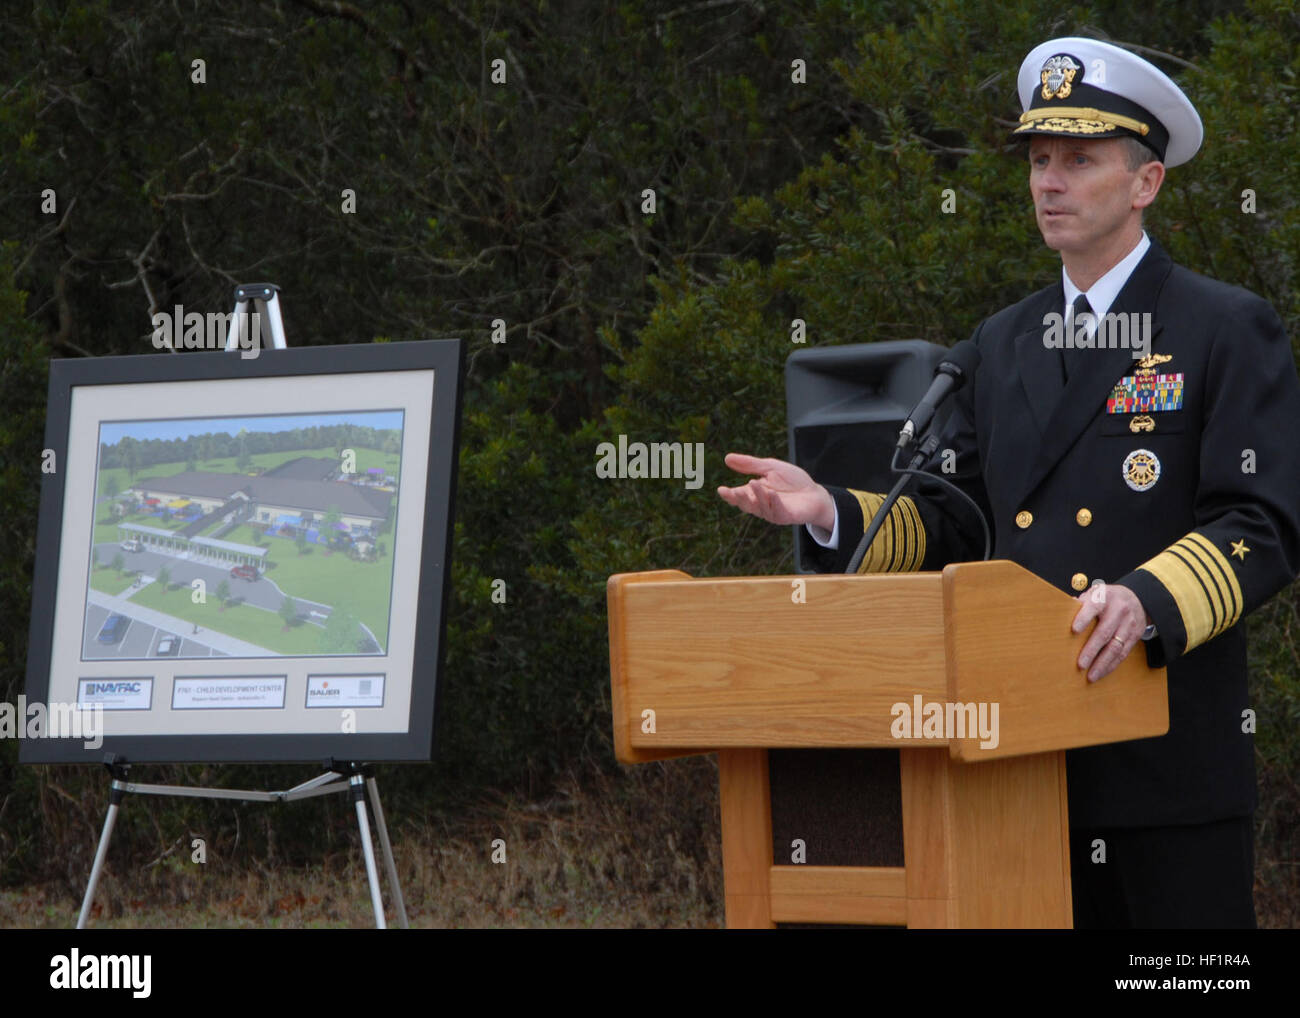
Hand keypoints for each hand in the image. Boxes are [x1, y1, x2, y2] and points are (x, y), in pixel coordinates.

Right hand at [716, 452, 834, 530]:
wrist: (815, 493)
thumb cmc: (793, 481)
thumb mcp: (770, 467)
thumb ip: (750, 465)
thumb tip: (726, 458)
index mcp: (755, 493)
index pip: (738, 496)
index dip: (729, 495)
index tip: (720, 489)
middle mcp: (761, 505)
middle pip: (746, 505)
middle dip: (739, 499)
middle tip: (734, 491)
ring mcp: (773, 512)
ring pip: (760, 508)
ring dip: (757, 495)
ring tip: (753, 482)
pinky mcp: (786, 517)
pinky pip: (777, 512)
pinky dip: (774, 502)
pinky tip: (772, 494)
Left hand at [1071, 583, 1149, 681]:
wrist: (1137, 599)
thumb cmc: (1107, 599)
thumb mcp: (1095, 594)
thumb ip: (1080, 604)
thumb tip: (1061, 613)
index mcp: (1105, 598)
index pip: (1094, 606)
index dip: (1083, 618)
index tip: (1074, 630)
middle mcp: (1119, 610)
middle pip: (1104, 632)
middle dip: (1091, 650)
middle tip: (1080, 664)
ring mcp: (1129, 624)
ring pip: (1115, 647)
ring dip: (1102, 663)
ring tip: (1091, 675)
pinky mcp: (1135, 636)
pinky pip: (1123, 653)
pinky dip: (1111, 664)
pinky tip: (1102, 672)